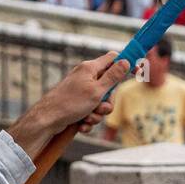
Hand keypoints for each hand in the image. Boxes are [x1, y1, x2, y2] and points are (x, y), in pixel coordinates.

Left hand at [7, 51, 128, 157]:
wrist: (46, 121)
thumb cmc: (69, 103)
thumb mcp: (96, 90)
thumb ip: (113, 76)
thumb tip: (126, 61)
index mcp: (90, 68)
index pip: (113, 58)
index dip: (126, 63)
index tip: (138, 71)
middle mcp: (85, 78)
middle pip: (109, 86)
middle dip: (107, 102)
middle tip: (99, 107)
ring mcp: (80, 92)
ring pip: (100, 103)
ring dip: (97, 114)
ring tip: (87, 118)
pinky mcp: (76, 105)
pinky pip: (90, 113)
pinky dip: (88, 120)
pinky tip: (80, 125)